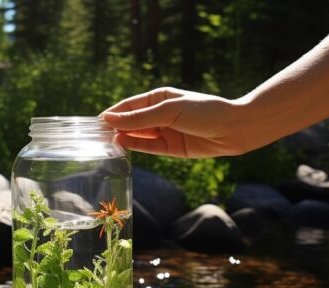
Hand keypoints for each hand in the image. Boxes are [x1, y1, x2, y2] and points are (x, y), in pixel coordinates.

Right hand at [101, 87, 249, 157]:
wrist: (234, 129)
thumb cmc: (204, 111)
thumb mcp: (169, 111)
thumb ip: (139, 118)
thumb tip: (110, 118)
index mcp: (158, 97)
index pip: (128, 106)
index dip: (112, 113)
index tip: (94, 123)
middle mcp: (159, 114)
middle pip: (130, 122)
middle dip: (115, 127)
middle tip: (95, 136)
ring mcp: (164, 132)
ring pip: (137, 136)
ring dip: (122, 138)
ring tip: (105, 142)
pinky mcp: (170, 148)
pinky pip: (148, 148)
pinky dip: (134, 147)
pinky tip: (121, 145)